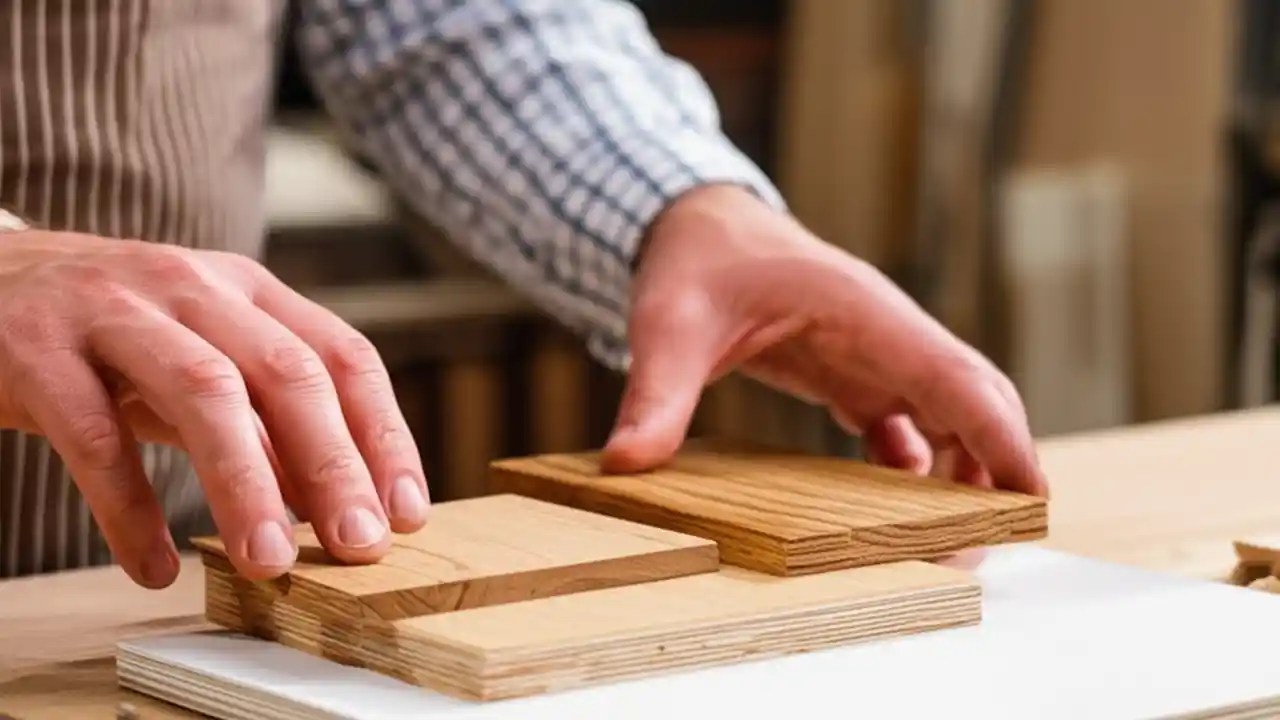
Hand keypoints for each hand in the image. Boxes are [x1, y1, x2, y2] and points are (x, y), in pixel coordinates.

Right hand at [0, 231, 429, 586]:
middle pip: (285, 372)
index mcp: (248, 289)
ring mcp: (114, 310)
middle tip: (360, 544)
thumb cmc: (115, 334)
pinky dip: (128, 508)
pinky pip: (93, 434)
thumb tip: (333, 502)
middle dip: (333, 464)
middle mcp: (192, 286)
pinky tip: (152, 566)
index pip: (342, 355)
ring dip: (245, 483)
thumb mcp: (201, 359)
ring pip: (202, 392)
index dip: (383, 433)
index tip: (407, 509)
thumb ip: (264, 422)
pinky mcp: (37, 349)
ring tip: (270, 562)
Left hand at [602, 185, 1046, 496]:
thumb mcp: (668, 325)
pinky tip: (899, 506)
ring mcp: (873, 353)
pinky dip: (917, 467)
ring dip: (963, 470)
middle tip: (995, 540)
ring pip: (948, 414)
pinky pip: (906, 424)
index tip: (1033, 492)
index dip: (1001, 435)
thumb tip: (626, 464)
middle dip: (996, 465)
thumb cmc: (694, 261)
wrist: (694, 222)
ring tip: (955, 539)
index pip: (954, 375)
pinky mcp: (852, 372)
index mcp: (861, 314)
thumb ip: (656, 392)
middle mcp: (883, 333)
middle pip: (971, 399)